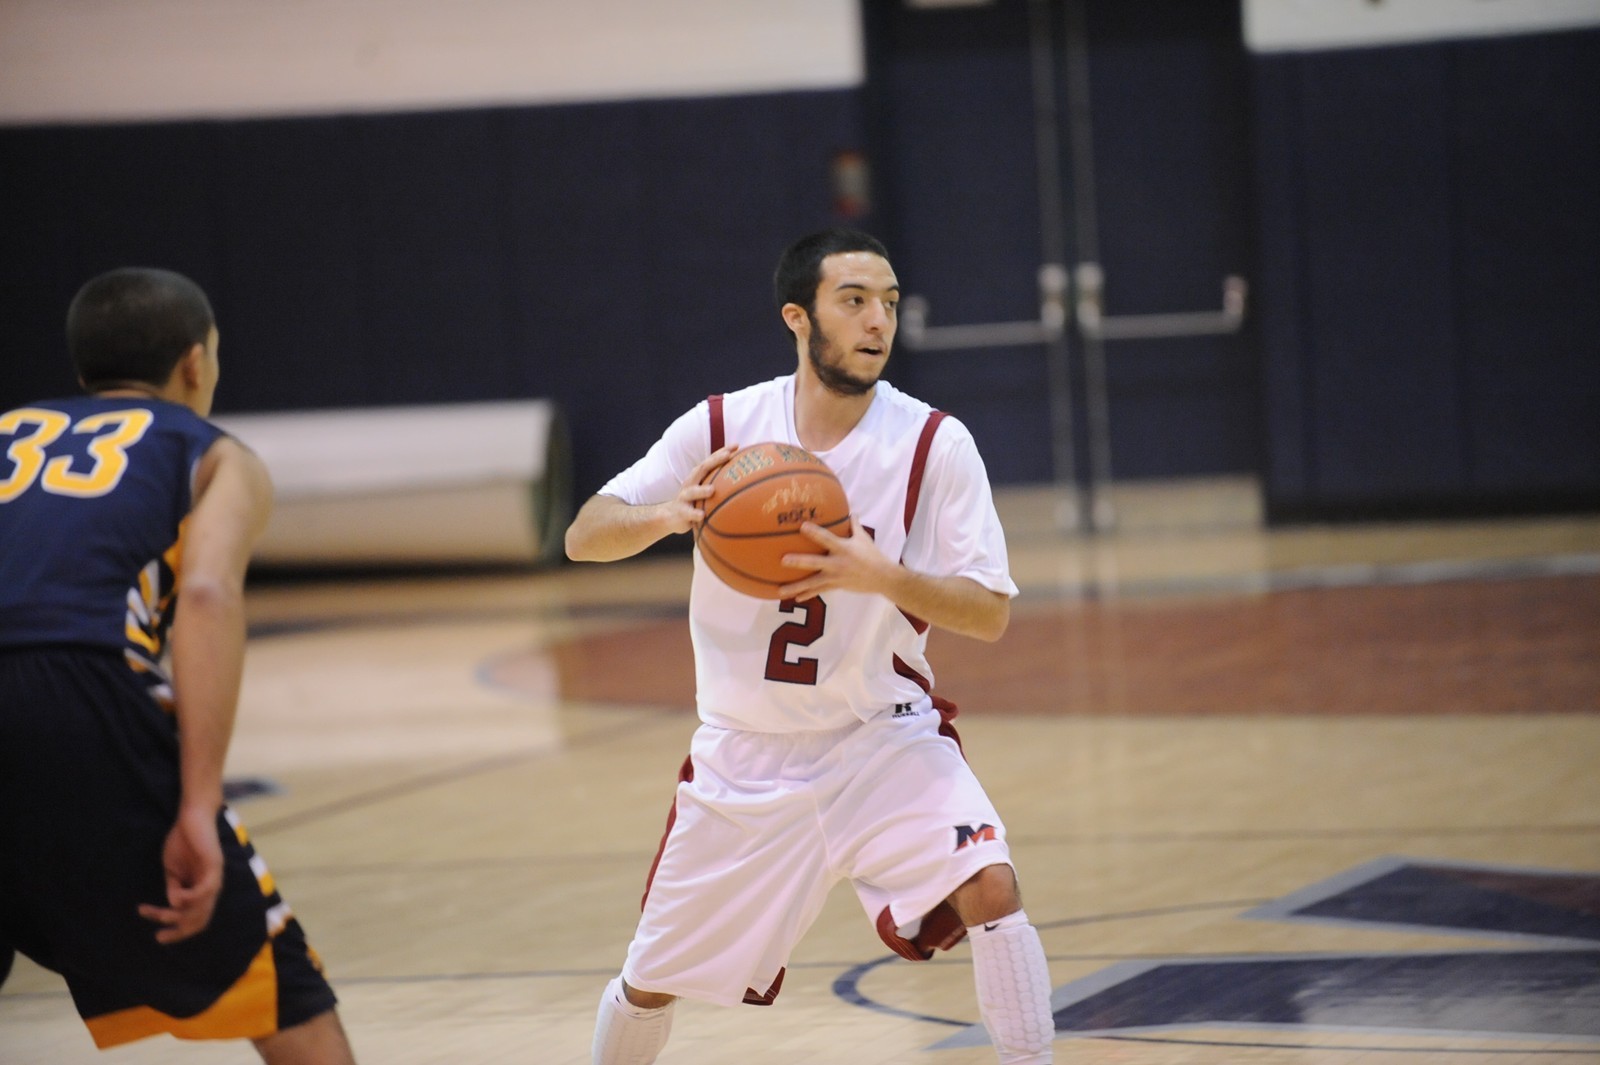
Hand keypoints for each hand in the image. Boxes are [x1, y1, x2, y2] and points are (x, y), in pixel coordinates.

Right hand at [137, 803, 223, 943]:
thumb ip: (174, 888)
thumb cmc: (183, 841)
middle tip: (159, 937)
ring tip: (159, 913)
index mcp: (202, 889)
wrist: (192, 816)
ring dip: (177, 915)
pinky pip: (204, 890)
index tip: (159, 936)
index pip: (196, 919)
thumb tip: (172, 906)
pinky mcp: (214, 866)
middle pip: (201, 921)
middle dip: (179, 932)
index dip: (179, 932)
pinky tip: (175, 898)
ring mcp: (214, 878)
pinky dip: (189, 899)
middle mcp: (212, 887)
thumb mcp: (173, 870)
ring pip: (201, 909)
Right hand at [658, 444, 739, 536]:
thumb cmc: (695, 501)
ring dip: (701, 490)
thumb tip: (747, 482)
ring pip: (692, 491)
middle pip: (702, 468)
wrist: (672, 516)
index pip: (711, 460)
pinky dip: (694, 514)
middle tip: (727, 455)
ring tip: (712, 490)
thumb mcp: (706, 490)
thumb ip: (721, 484)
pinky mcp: (681, 511)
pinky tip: (702, 515)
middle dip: (715, 461)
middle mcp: (691, 482)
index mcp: (698, 476)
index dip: (723, 451)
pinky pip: (688, 513)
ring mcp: (684, 496)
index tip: (736, 445)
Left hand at [776, 515, 894, 600]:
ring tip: (780, 590)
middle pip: (814, 563)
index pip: (827, 539)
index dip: (815, 533)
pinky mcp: (836, 586)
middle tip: (783, 560)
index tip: (802, 527)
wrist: (882, 577)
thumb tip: (851, 511)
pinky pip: (819, 591)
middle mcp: (837, 563)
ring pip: (812, 583)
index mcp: (843, 548)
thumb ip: (854, 525)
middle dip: (798, 562)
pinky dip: (808, 594)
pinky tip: (796, 598)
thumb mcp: (863, 538)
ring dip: (796, 587)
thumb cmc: (872, 555)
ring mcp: (835, 577)